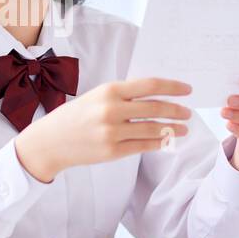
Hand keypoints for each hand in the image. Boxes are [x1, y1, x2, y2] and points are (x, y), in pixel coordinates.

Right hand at [14, 78, 192, 182]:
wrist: (51, 141)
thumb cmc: (76, 116)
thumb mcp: (97, 96)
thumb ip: (123, 95)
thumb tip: (157, 95)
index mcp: (109, 90)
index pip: (150, 86)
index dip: (173, 87)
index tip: (187, 90)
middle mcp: (112, 110)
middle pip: (155, 108)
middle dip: (176, 110)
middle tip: (188, 112)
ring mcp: (112, 132)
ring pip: (152, 129)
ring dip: (172, 129)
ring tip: (183, 129)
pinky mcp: (112, 151)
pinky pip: (143, 146)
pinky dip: (159, 143)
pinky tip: (167, 141)